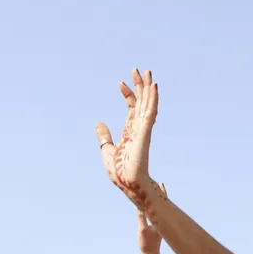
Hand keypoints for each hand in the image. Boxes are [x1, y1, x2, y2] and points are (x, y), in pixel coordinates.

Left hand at [97, 69, 160, 207]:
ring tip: (148, 72)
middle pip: (142, 102)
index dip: (128, 94)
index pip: (132, 108)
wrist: (127, 183)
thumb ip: (104, 136)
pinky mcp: (145, 132)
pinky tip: (153, 86)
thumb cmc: (120, 172)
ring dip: (148, 88)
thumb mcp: (107, 150)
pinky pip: (150, 112)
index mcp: (131, 132)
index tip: (120, 83)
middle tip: (136, 69)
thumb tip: (99, 123)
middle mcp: (139, 128)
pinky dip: (153, 99)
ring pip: (148, 104)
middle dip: (140, 85)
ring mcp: (143, 129)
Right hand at [137, 190, 165, 253]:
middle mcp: (161, 222)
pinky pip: (157, 215)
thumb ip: (141, 219)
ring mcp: (160, 225)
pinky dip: (155, 209)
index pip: (161, 203)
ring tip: (156, 193)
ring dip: (158, 201)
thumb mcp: (142, 230)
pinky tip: (153, 208)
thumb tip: (140, 208)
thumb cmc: (146, 244)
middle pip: (162, 205)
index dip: (161, 194)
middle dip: (160, 195)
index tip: (161, 184)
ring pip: (160, 210)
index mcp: (159, 220)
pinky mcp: (157, 229)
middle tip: (160, 185)